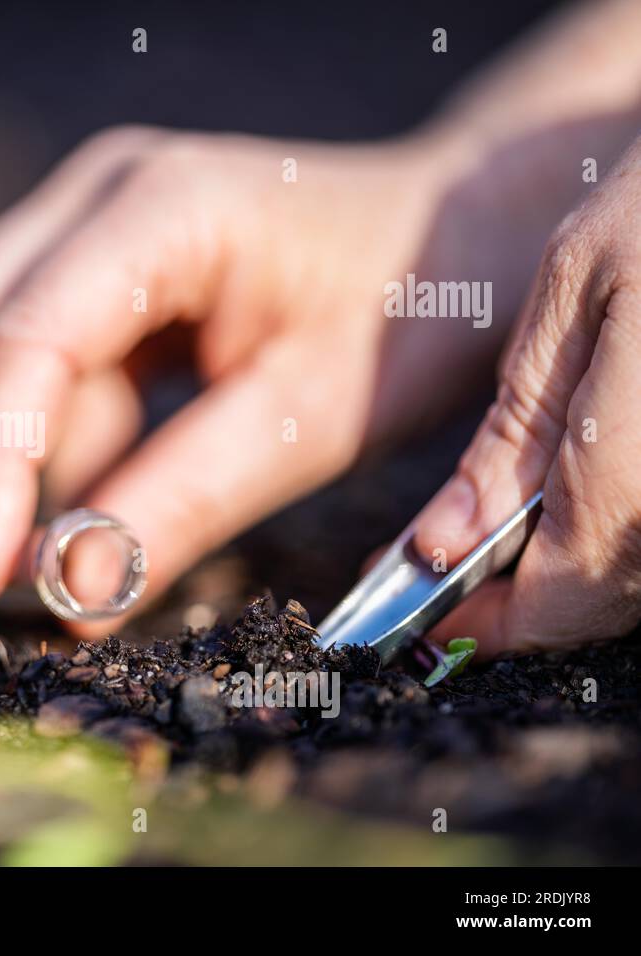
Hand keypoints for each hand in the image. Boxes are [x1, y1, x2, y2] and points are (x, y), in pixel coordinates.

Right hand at [0, 125, 535, 631]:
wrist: (456, 232)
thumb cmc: (409, 313)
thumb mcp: (312, 419)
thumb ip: (186, 501)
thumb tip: (69, 598)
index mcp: (161, 208)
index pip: (24, 340)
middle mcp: (95, 197)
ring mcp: (79, 224)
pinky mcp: (81, 269)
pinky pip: (0, 354)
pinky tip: (13, 515)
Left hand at [414, 134, 640, 656]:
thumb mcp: (577, 285)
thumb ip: (520, 426)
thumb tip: (446, 542)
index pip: (577, 581)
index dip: (501, 622)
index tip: (439, 626)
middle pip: (620, 592)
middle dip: (535, 604)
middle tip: (460, 586)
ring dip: (581, 576)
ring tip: (510, 545)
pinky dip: (621, 537)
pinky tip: (580, 504)